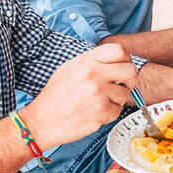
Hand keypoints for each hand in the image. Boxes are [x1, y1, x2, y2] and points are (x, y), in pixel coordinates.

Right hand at [25, 43, 139, 146]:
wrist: (42, 121)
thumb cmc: (55, 97)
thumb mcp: (69, 69)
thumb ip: (92, 62)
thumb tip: (115, 61)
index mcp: (86, 61)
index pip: (119, 51)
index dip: (126, 60)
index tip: (123, 69)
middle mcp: (93, 74)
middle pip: (130, 70)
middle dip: (130, 81)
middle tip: (122, 88)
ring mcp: (98, 92)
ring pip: (126, 94)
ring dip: (117, 101)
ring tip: (99, 103)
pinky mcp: (101, 111)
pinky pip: (118, 111)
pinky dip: (109, 114)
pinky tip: (94, 113)